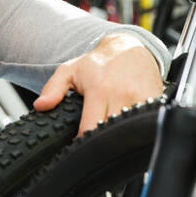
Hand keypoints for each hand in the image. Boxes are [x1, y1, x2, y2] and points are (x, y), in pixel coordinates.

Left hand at [33, 33, 163, 137]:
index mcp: (99, 90)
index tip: (78, 148)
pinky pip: (147, 124)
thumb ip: (53, 88)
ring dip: (120, 140)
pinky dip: (138, 131)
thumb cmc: (98, 63)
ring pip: (130, 132)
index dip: (82, 142)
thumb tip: (40, 106)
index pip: (89, 129)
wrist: (130, 47)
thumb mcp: (70, 71)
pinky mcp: (155, 100)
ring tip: (110, 141)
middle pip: (111, 134)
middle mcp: (121, 95)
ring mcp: (140, 98)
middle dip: (101, 145)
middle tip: (93, 149)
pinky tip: (128, 131)